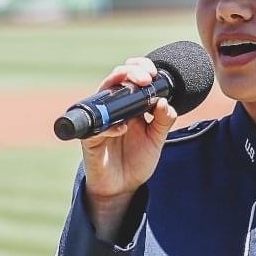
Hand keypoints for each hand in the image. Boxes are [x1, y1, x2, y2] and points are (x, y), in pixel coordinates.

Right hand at [79, 56, 176, 235]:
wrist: (123, 186)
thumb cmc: (137, 158)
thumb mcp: (156, 138)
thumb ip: (163, 120)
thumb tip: (165, 102)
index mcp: (129, 107)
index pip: (130, 79)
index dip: (139, 69)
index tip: (154, 73)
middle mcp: (112, 110)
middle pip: (114, 80)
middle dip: (130, 72)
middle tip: (146, 78)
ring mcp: (100, 123)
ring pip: (100, 97)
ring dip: (116, 88)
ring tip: (135, 89)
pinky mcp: (90, 141)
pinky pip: (95, 129)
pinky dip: (109, 127)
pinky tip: (121, 128)